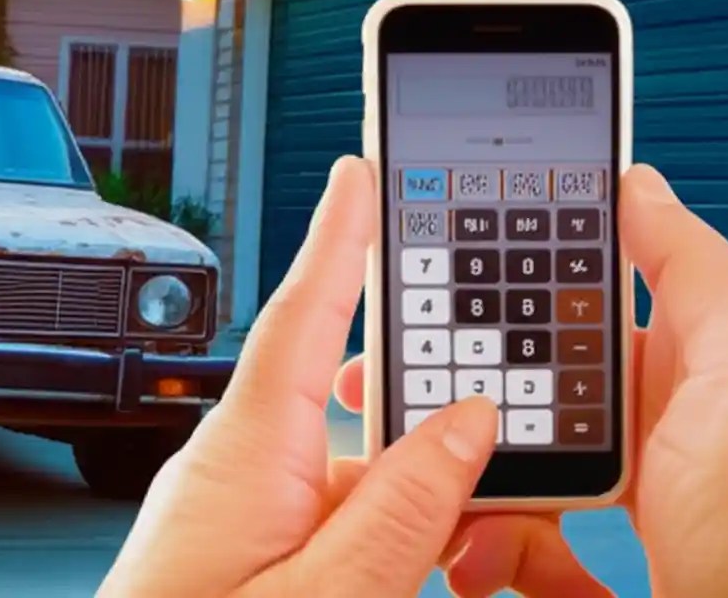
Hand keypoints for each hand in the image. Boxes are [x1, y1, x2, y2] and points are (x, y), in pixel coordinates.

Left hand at [100, 156, 517, 596]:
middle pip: (349, 408)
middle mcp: (239, 470)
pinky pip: (336, 520)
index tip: (360, 170)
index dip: (334, 239)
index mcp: (242, 456)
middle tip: (487, 423)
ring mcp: (245, 515)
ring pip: (355, 477)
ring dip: (413, 504)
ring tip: (467, 551)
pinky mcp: (251, 553)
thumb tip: (462, 424)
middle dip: (419, 416)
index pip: (296, 319)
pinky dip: (385, 537)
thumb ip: (396, 513)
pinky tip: (418, 570)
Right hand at [336, 164, 727, 596]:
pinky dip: (491, 556)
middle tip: (382, 402)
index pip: (561, 319)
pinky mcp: (590, 571)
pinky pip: (517, 554)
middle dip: (447, 404)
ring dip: (461, 493)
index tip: (420, 301)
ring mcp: (614, 510)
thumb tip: (636, 184)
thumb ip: (691, 273)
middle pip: (513, 399)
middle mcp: (643, 437)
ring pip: (501, 479)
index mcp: (676, 374)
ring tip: (447, 516)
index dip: (491, 304)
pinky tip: (482, 560)